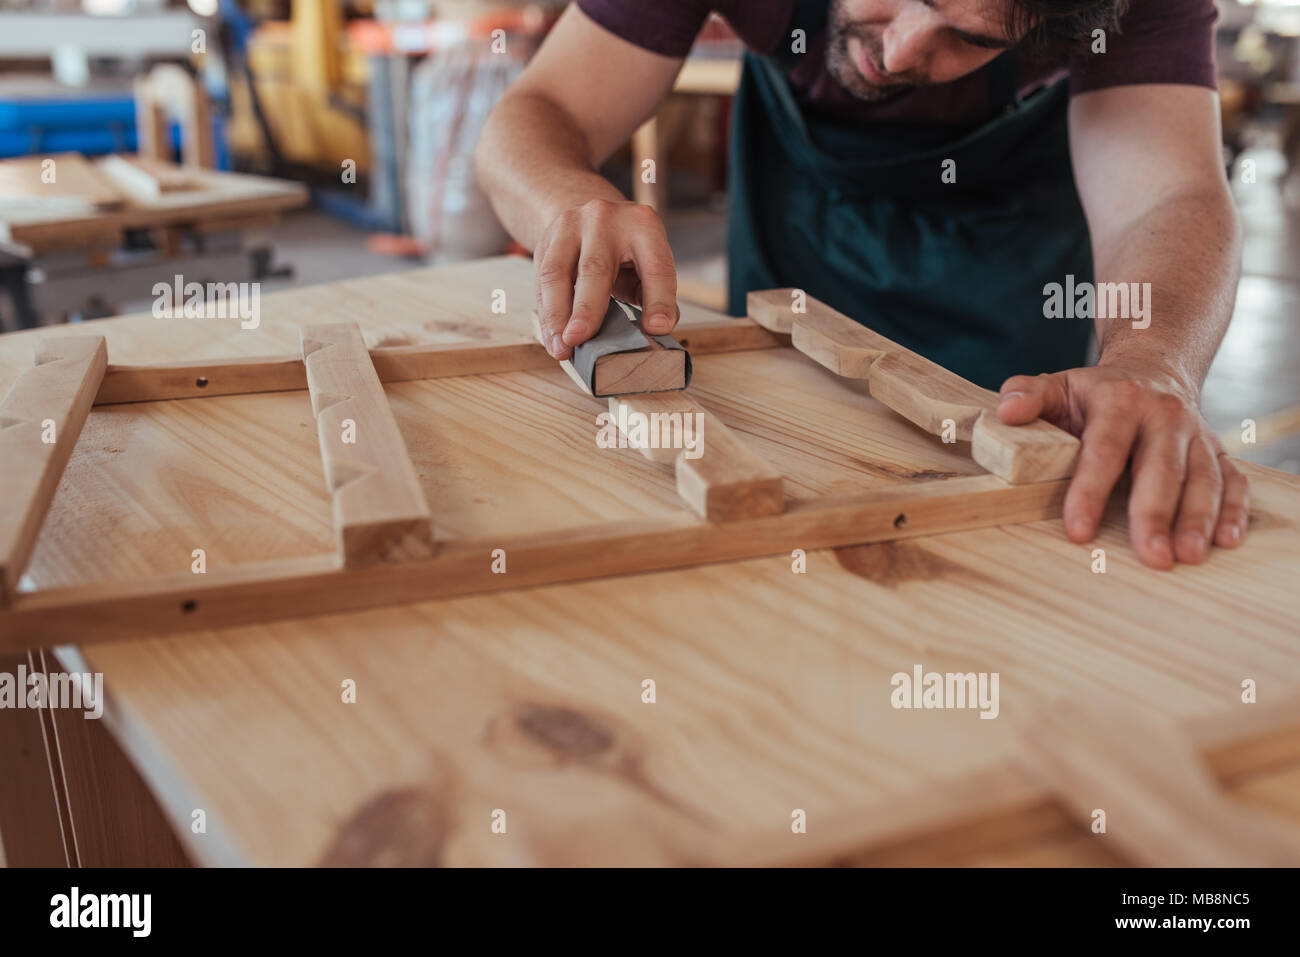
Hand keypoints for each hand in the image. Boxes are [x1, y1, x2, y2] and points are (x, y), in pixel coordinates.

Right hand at [533, 198, 678, 359]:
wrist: (587, 215)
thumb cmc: (626, 252)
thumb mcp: (648, 264)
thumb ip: (656, 294)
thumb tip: (657, 329)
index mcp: (643, 226)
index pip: (655, 266)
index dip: (658, 299)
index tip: (657, 328)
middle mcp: (604, 221)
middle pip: (595, 268)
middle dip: (587, 308)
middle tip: (579, 339)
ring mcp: (570, 227)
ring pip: (557, 274)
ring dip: (557, 316)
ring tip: (561, 348)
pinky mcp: (546, 242)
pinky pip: (541, 282)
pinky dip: (546, 314)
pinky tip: (551, 338)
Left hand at [995, 362, 1249, 568]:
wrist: (1152, 370)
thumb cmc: (1094, 393)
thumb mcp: (1057, 385)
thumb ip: (1028, 395)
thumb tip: (1007, 413)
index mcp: (1122, 400)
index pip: (1104, 450)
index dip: (1090, 491)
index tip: (1078, 531)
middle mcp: (1166, 416)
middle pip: (1162, 469)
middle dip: (1155, 515)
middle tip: (1152, 556)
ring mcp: (1197, 435)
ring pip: (1204, 478)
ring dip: (1199, 519)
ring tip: (1188, 556)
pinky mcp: (1217, 452)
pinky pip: (1234, 480)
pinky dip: (1235, 510)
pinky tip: (1227, 541)